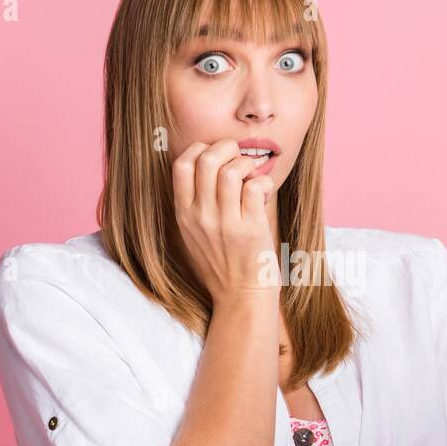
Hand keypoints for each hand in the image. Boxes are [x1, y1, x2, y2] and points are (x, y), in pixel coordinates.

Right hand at [171, 139, 277, 303]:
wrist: (241, 297)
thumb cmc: (222, 263)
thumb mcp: (194, 234)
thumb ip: (195, 203)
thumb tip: (209, 164)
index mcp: (184, 214)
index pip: (181, 164)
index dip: (200, 149)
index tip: (215, 156)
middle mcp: (201, 217)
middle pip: (207, 159)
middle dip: (227, 148)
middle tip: (239, 159)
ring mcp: (225, 223)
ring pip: (232, 170)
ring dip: (247, 165)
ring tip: (252, 177)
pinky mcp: (250, 229)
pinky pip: (256, 187)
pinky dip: (263, 182)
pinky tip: (264, 194)